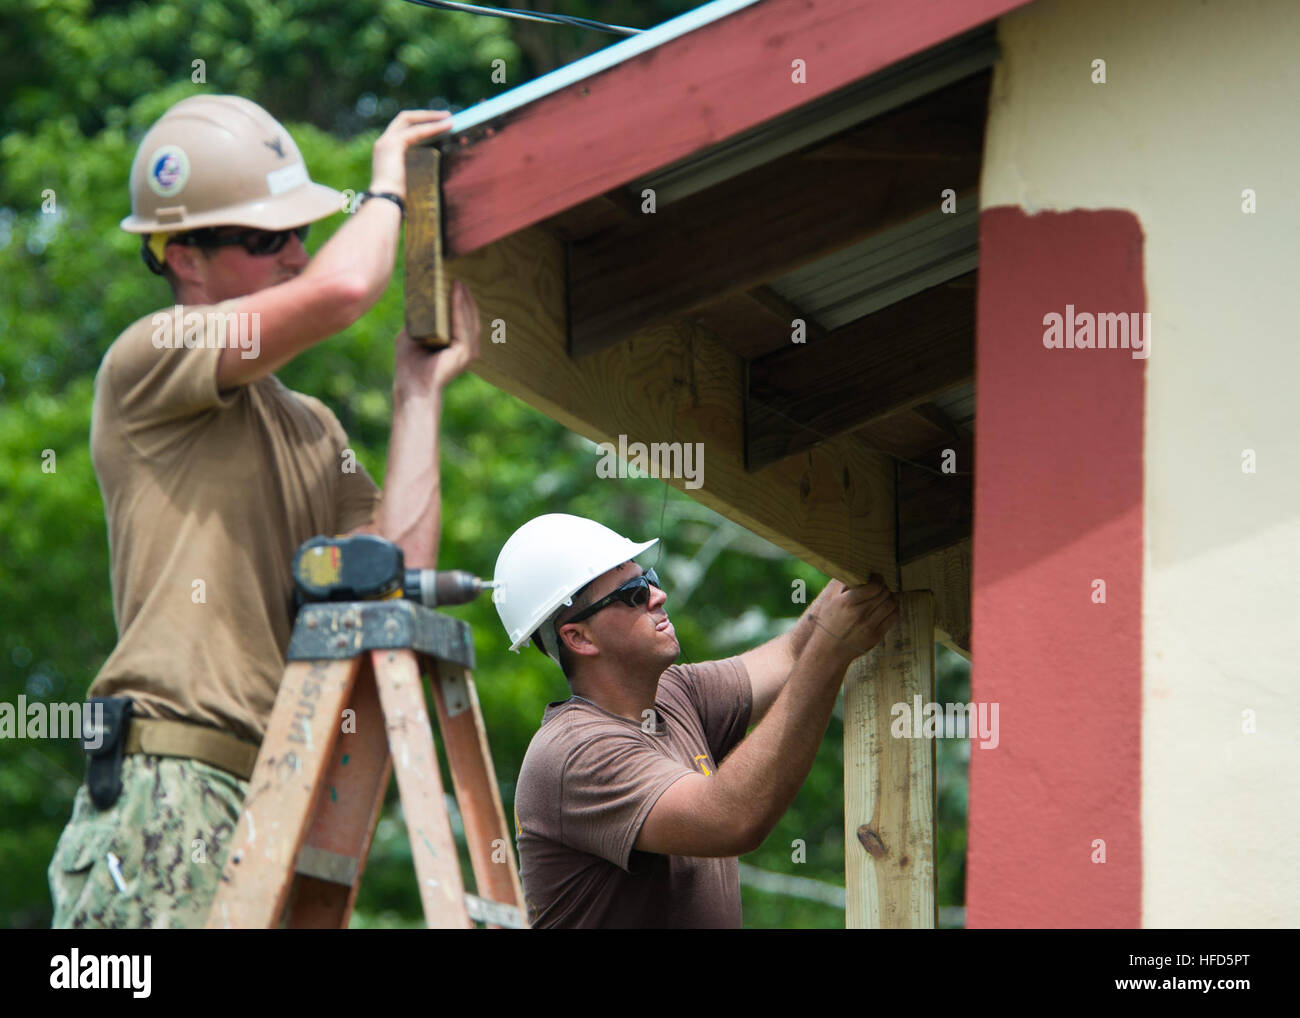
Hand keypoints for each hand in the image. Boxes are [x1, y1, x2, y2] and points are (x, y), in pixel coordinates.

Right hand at [369, 109, 453, 199]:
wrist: (386, 202)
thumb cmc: (397, 200)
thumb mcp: (407, 182)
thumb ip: (415, 172)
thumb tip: (432, 175)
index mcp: (385, 152)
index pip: (402, 130)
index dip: (419, 125)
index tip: (436, 125)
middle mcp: (383, 143)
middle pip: (404, 119)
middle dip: (425, 115)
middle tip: (446, 116)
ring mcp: (386, 142)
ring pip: (410, 120)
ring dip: (431, 118)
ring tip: (449, 119)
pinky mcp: (393, 144)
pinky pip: (417, 131)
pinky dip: (432, 127)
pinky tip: (446, 127)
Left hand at [393, 280, 480, 398]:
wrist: (410, 385)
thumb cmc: (408, 365)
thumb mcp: (410, 335)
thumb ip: (416, 321)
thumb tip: (414, 302)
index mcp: (454, 345)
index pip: (460, 319)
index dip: (458, 301)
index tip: (452, 282)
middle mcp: (465, 348)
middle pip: (468, 316)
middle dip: (464, 297)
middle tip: (457, 278)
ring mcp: (467, 351)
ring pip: (468, 319)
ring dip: (464, 299)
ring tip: (458, 282)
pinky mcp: (464, 352)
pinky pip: (462, 325)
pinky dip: (459, 308)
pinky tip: (455, 293)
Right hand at [814, 575, 900, 663]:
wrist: (828, 650)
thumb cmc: (828, 622)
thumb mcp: (829, 600)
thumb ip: (840, 583)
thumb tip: (852, 568)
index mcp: (847, 603)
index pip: (874, 586)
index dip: (878, 579)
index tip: (875, 577)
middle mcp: (859, 614)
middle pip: (884, 594)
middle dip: (884, 587)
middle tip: (880, 586)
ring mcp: (869, 626)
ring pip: (891, 604)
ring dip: (890, 597)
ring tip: (884, 595)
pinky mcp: (876, 635)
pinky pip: (893, 617)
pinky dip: (894, 609)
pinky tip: (887, 606)